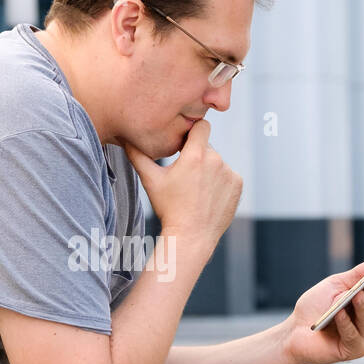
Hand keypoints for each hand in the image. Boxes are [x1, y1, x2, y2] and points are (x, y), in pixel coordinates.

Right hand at [124, 120, 240, 250]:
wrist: (191, 236)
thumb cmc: (168, 208)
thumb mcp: (150, 180)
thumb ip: (138, 155)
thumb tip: (125, 139)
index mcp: (195, 155)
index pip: (201, 126)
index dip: (193, 132)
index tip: (186, 142)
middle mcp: (216, 160)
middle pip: (207, 147)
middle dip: (197, 156)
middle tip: (186, 176)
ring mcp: (229, 172)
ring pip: (217, 162)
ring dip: (208, 169)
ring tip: (196, 190)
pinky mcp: (237, 184)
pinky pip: (228, 175)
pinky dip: (220, 182)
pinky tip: (208, 196)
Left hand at [282, 257, 363, 363]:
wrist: (295, 332)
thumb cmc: (316, 307)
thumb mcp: (334, 285)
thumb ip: (356, 275)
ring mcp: (363, 335)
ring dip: (362, 307)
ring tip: (357, 295)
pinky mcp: (353, 350)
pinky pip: (353, 336)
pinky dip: (346, 324)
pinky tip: (340, 313)